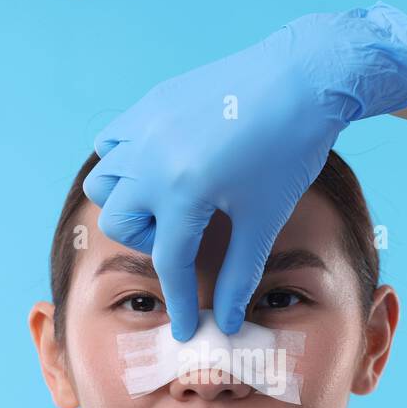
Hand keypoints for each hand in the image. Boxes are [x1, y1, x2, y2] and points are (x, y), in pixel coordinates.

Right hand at [84, 1, 406, 340]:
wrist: (302, 79)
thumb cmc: (290, 150)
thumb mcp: (265, 218)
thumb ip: (239, 273)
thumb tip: (228, 322)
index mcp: (183, 190)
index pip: (168, 262)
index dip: (179, 302)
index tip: (186, 329)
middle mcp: (153, 157)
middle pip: (121, 222)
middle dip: (149, 242)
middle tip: (184, 239)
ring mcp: (146, 126)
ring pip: (104, 180)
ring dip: (127, 202)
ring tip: (167, 204)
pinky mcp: (151, 104)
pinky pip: (112, 141)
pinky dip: (123, 162)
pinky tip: (158, 168)